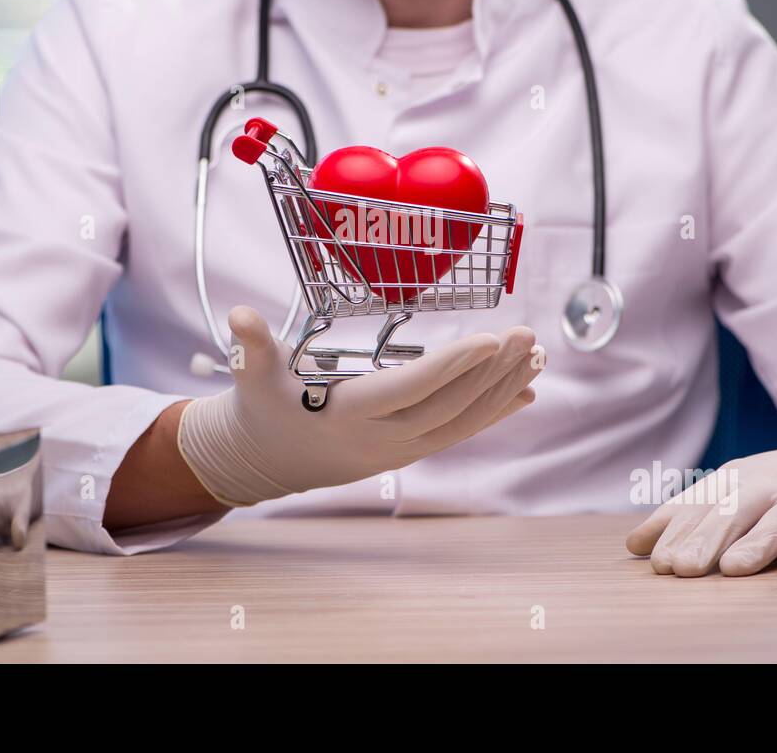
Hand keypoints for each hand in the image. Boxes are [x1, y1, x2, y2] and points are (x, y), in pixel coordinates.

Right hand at [177, 306, 541, 506]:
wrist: (268, 461)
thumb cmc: (262, 409)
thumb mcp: (252, 377)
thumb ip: (251, 347)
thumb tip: (240, 316)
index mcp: (347, 416)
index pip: (409, 390)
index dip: (451, 366)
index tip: (490, 339)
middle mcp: (381, 439)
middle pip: (448, 406)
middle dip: (491, 372)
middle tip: (526, 335)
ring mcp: (400, 449)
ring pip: (462, 422)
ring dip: (502, 389)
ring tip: (537, 355)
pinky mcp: (411, 449)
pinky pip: (460, 431)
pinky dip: (494, 412)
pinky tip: (526, 391)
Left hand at [624, 423, 776, 576]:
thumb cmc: (765, 485)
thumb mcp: (723, 492)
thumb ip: (684, 517)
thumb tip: (633, 546)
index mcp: (729, 480)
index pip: (696, 506)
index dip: (675, 532)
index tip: (656, 560)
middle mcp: (760, 484)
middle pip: (729, 513)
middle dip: (704, 541)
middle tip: (681, 569)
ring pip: (775, 520)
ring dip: (754, 544)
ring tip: (731, 568)